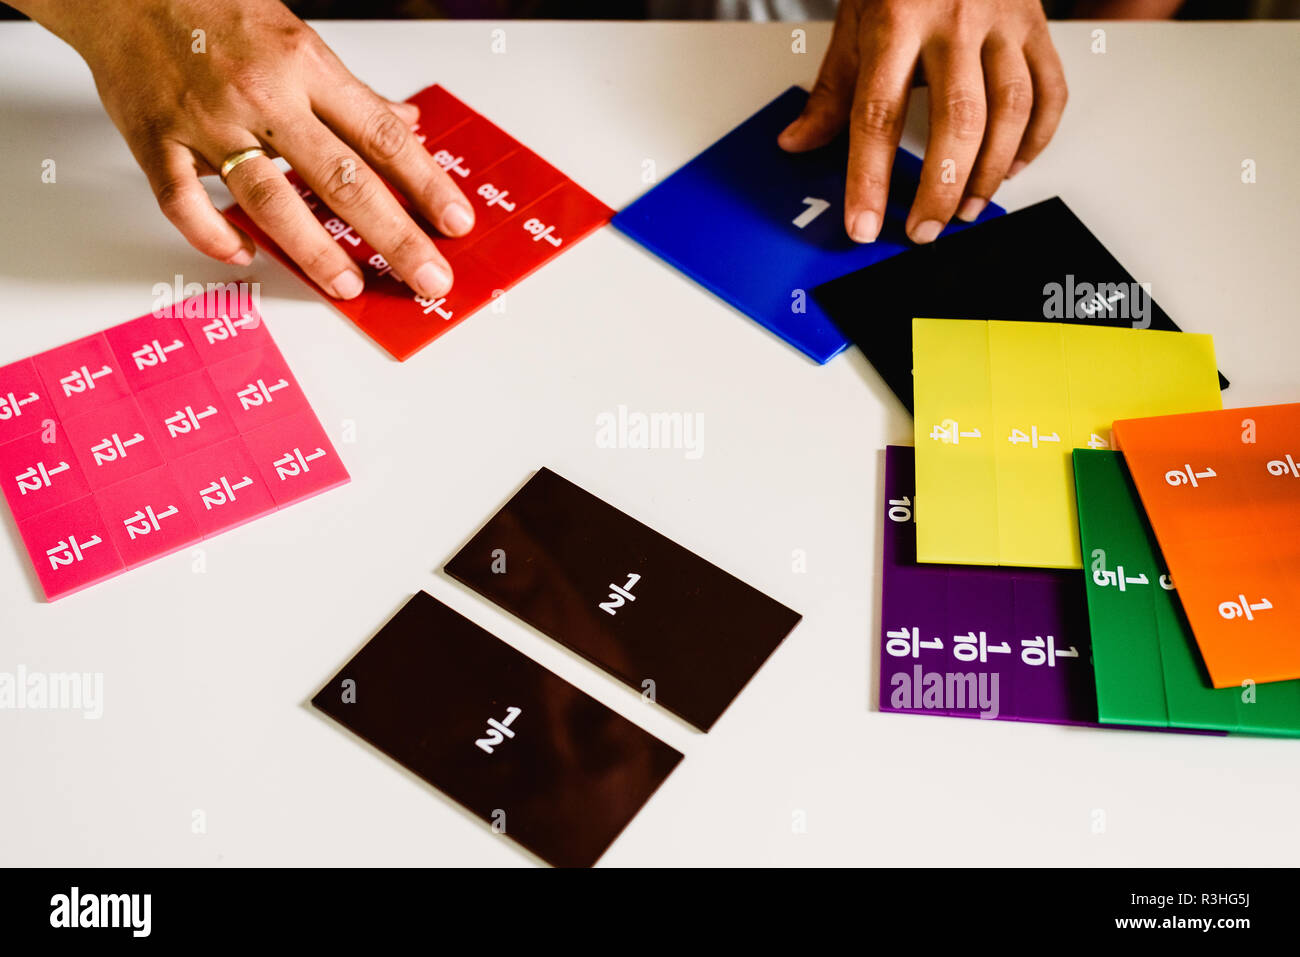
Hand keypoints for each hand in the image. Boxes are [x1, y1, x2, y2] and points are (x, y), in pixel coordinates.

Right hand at [16, 0, 472, 299]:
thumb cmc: (214, 10)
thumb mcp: (298, 38)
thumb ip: (353, 93)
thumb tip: (407, 125)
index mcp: (305, 66)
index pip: (381, 136)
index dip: (425, 183)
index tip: (456, 222)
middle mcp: (263, 96)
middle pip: (342, 177)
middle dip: (394, 235)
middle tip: (429, 277)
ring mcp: (207, 122)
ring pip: (270, 199)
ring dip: (315, 250)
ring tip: (349, 285)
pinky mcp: (156, 141)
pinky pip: (185, 202)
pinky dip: (215, 235)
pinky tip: (247, 255)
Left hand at [778, 0, 1067, 243]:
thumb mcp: (854, 20)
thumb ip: (832, 89)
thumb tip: (797, 142)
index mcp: (896, 22)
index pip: (876, 115)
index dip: (869, 178)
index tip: (864, 224)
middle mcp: (954, 22)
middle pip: (954, 121)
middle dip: (939, 188)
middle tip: (923, 230)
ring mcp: (1002, 23)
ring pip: (1008, 112)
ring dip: (988, 172)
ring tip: (965, 208)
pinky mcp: (1037, 25)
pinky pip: (1049, 91)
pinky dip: (1035, 138)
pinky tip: (1011, 167)